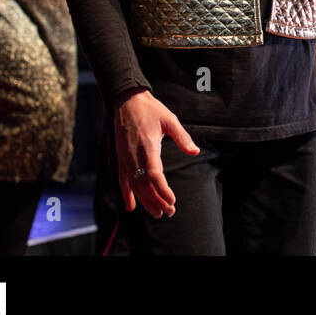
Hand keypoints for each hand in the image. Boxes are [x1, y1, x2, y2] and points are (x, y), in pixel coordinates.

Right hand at [114, 89, 199, 218]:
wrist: (127, 101)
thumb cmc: (150, 110)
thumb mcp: (170, 120)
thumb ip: (182, 137)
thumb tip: (195, 151)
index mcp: (148, 147)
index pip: (155, 175)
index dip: (162, 191)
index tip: (172, 201)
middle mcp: (134, 156)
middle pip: (145, 185)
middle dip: (156, 201)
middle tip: (169, 212)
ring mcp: (125, 158)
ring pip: (134, 186)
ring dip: (145, 201)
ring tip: (157, 213)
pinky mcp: (120, 158)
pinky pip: (122, 180)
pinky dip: (126, 194)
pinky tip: (131, 207)